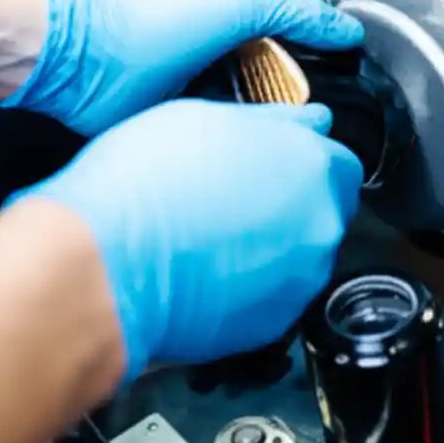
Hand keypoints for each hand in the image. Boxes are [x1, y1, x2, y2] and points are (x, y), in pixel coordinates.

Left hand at [1, 0, 363, 134]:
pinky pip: (219, 147)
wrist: (89, 60)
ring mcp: (199, 102)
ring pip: (251, 124)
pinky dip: (234, 152)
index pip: (295, 52)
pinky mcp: (179, 133)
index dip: (322, 69)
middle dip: (298, 111)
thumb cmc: (152, 23)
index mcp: (238, 32)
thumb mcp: (240, 4)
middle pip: (276, 95)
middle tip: (321, 128)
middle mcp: (220, 68)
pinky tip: (249, 160)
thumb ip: (297, 14)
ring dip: (267, 135)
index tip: (349, 87)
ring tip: (291, 149)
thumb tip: (346, 29)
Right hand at [10, 99, 362, 379]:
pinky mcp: (272, 325)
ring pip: (301, 255)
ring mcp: (300, 281)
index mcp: (312, 167)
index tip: (277, 162)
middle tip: (236, 196)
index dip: (305, 159)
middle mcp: (320, 226)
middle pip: (325, 210)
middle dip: (293, 202)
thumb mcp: (206, 117)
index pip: (341, 162)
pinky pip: (275, 296)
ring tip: (213, 233)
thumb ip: (273, 120)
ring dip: (273, 244)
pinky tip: (208, 268)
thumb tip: (308, 120)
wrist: (102, 266)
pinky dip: (252, 284)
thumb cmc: (140, 186)